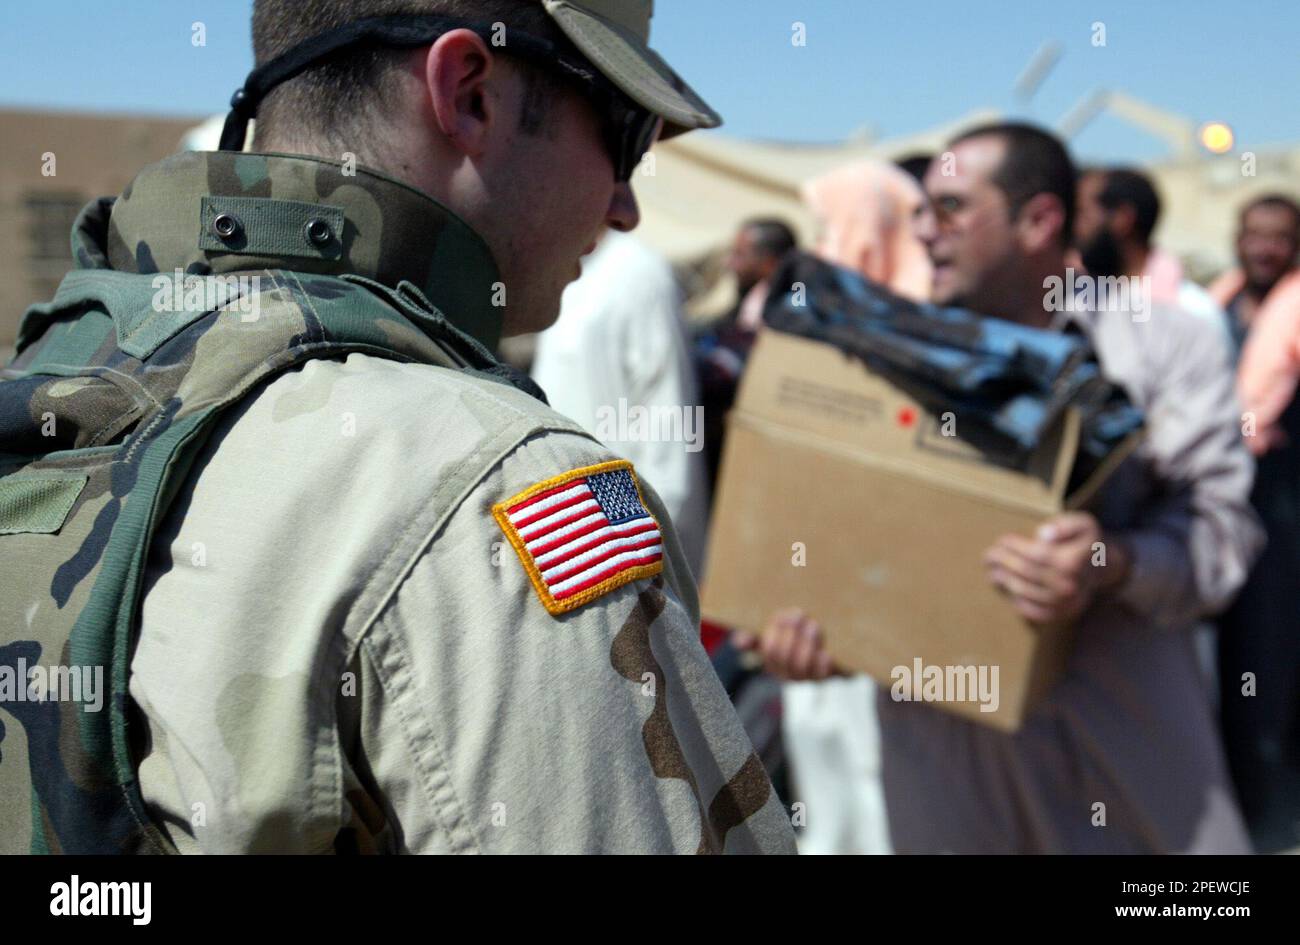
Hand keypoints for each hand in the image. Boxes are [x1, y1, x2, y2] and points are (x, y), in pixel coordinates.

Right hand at [733, 608, 842, 680]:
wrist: (834, 650)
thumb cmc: (798, 638)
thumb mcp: (777, 633)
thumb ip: (758, 637)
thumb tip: (739, 640)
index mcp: (773, 661)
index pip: (769, 649)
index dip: (775, 633)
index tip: (783, 615)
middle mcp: (787, 673)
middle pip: (784, 657)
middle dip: (791, 635)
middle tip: (800, 615)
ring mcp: (806, 677)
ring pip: (801, 666)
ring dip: (807, 645)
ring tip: (814, 626)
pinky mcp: (825, 677)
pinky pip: (821, 677)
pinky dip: (822, 665)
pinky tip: (826, 654)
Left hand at [983, 512, 1128, 623]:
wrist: (1103, 567)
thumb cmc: (1086, 541)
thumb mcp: (1082, 523)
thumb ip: (1064, 525)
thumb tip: (1043, 534)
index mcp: (1073, 561)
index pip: (1035, 554)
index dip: (1015, 547)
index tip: (1002, 540)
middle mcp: (1069, 585)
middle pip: (1027, 573)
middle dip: (1004, 562)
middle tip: (989, 555)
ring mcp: (1066, 603)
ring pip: (1027, 592)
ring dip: (1006, 581)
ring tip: (993, 572)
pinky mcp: (1063, 614)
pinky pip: (1036, 612)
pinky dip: (1020, 603)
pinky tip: (1010, 590)